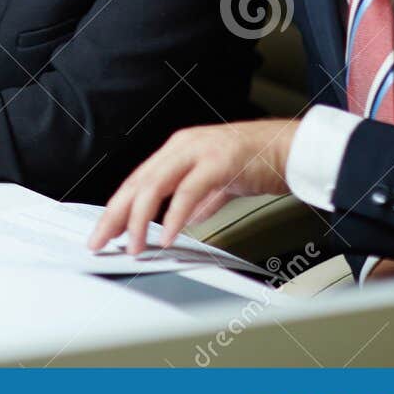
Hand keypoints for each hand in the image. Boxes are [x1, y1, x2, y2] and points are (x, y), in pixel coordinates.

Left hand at [87, 118, 300, 254]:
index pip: (136, 181)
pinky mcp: (217, 163)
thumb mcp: (218, 180)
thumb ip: (199, 199)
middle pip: (136, 183)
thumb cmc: (258, 161)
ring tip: (134, 246)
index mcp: (177, 150)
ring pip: (155, 186)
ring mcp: (198, 152)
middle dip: (114, 216)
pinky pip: (188, 193)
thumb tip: (183, 220)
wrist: (292, 147)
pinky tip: (166, 236)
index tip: (103, 232)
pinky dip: (174, 217)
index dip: (116, 207)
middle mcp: (181, 147)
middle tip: (100, 241)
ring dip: (139, 220)